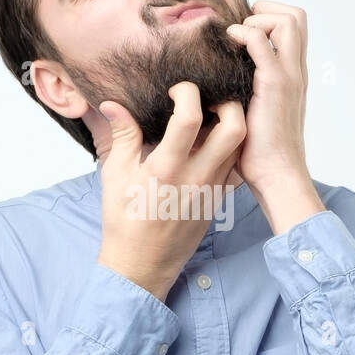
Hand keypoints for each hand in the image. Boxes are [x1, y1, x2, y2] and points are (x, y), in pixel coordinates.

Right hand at [96, 82, 245, 299]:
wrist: (142, 263)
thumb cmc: (124, 220)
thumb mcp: (115, 175)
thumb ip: (121, 135)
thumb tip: (113, 103)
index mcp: (166, 169)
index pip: (190, 119)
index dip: (187, 93)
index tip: (176, 91)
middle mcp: (196, 178)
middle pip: (235, 129)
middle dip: (228, 103)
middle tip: (209, 98)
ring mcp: (212, 190)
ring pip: (241, 146)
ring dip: (232, 123)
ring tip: (211, 116)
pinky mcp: (219, 199)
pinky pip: (235, 166)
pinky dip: (230, 148)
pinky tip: (211, 142)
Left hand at [225, 1, 324, 233]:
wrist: (276, 175)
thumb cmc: (261, 153)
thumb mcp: (254, 113)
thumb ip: (245, 93)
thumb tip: (216, 84)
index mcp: (293, 76)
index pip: (294, 28)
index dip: (269, 20)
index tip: (242, 35)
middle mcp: (295, 71)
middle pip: (297, 16)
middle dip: (266, 11)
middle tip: (240, 31)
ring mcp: (289, 75)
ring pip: (288, 20)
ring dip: (258, 19)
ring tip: (236, 40)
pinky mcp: (274, 84)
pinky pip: (261, 41)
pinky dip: (244, 33)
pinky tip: (228, 46)